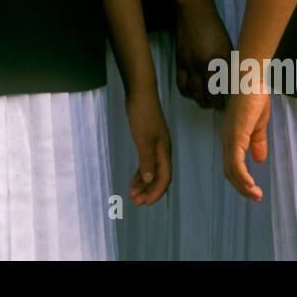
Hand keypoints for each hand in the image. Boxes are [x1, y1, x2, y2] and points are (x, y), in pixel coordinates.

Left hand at [124, 87, 171, 206]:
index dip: (156, 192)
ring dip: (143, 184)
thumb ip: (146, 160)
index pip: (164, 178)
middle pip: (158, 177)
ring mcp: (156, 146)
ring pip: (152, 171)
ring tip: (132, 195)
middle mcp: (162, 151)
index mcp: (164, 151)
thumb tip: (149, 180)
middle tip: (135, 202)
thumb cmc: (142, 114)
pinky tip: (133, 181)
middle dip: (148, 191)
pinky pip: (146, 163)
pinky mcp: (148, 141)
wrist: (140, 93)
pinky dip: (140, 173)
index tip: (146, 203)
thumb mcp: (143, 139)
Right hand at [176, 4, 232, 108]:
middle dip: (216, 104)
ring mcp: (190, 64)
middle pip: (210, 93)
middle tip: (220, 107)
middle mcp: (205, 64)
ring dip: (201, 101)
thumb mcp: (227, 46)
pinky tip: (192, 94)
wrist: (194, 13)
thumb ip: (228, 64)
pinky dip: (187, 93)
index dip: (229, 98)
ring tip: (207, 104)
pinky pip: (181, 85)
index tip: (232, 104)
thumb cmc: (214, 28)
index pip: (226, 86)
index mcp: (221, 59)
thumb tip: (232, 80)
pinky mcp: (179, 62)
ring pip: (195, 93)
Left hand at [221, 90, 268, 201]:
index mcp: (231, 137)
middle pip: (230, 171)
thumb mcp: (258, 124)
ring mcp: (229, 138)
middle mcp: (226, 139)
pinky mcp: (235, 135)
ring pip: (232, 170)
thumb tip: (259, 160)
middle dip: (242, 187)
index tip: (253, 190)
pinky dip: (243, 177)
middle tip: (256, 197)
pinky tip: (251, 185)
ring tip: (256, 195)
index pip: (232, 164)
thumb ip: (257, 142)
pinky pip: (237, 162)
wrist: (249, 78)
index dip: (241, 179)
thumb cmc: (253, 96)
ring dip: (243, 186)